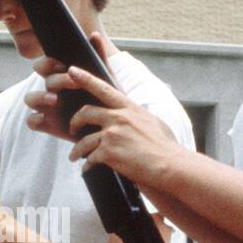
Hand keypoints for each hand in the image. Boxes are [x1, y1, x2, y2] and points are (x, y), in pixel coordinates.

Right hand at [23, 31, 118, 142]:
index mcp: (63, 76)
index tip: (63, 65)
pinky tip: (46, 118)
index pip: (46, 64)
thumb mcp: (106, 80)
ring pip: (30, 99)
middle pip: (40, 80)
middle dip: (52, 78)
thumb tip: (93, 35)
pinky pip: (32, 121)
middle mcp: (53, 90)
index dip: (48, 62)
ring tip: (54, 100)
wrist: (113, 128)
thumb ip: (99, 58)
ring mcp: (49, 107)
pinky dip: (35, 119)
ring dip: (39, 97)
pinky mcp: (49, 125)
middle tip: (68, 81)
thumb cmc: (108, 101)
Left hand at [29, 61, 183, 185]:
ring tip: (74, 157)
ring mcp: (112, 135)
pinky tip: (86, 170)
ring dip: (76, 150)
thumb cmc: (166, 147)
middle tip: (72, 130)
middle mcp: (119, 118)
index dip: (86, 79)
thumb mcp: (153, 122)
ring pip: (84, 140)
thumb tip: (131, 117)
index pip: (104, 89)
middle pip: (86, 113)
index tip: (71, 71)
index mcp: (130, 108)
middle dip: (74, 121)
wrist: (170, 165)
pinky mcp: (109, 153)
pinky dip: (86, 166)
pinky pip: (90, 158)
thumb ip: (137, 117)